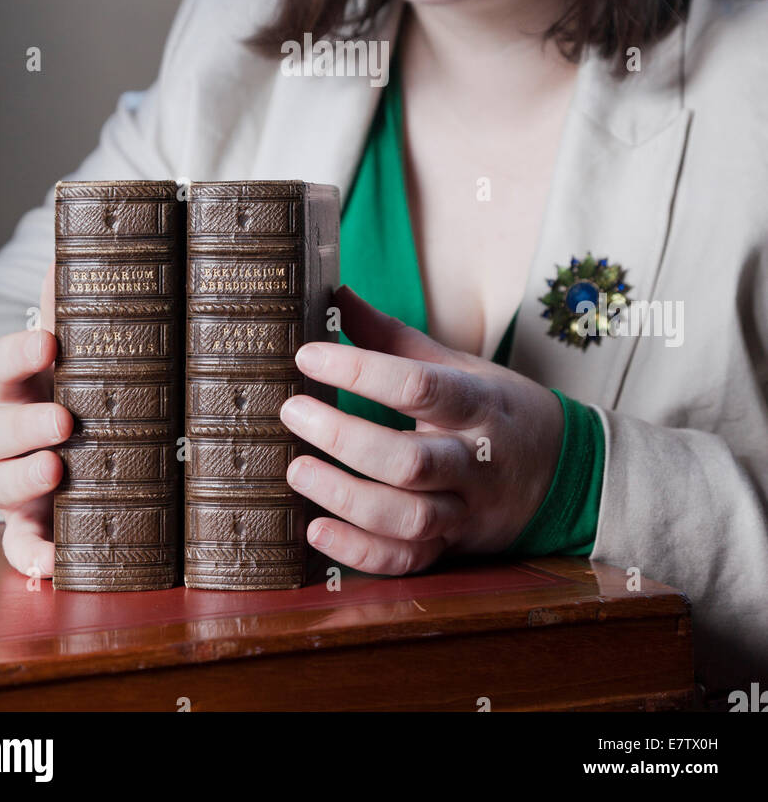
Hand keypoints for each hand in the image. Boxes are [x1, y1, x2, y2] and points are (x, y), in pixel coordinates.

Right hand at [0, 262, 71, 578]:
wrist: (46, 445)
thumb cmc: (62, 387)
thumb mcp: (66, 349)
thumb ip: (67, 306)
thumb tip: (74, 252)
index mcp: (11, 384)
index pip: (0, 362)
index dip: (20, 352)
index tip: (48, 340)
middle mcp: (1, 434)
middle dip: (27, 424)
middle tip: (63, 419)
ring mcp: (8, 481)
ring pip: (1, 484)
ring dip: (27, 479)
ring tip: (57, 473)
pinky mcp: (24, 524)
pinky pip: (18, 547)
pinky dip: (31, 557)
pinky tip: (54, 564)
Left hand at [279, 284, 564, 574]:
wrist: (563, 472)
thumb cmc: (497, 408)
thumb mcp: (459, 365)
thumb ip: (394, 337)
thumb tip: (338, 294)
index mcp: (479, 403)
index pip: (419, 386)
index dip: (359, 370)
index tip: (307, 355)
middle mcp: (476, 462)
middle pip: (409, 461)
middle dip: (344, 439)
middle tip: (293, 412)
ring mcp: (466, 512)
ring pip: (407, 518)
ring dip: (345, 498)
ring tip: (296, 471)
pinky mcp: (453, 548)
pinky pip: (406, 561)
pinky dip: (359, 552)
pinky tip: (316, 530)